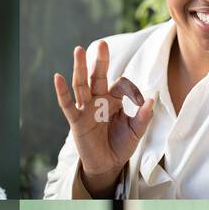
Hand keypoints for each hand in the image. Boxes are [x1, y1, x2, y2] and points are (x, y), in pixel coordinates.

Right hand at [52, 40, 154, 194]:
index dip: (132, 90)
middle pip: (98, 75)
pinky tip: (58, 77)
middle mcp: (98, 100)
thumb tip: (151, 100)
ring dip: (80, 67)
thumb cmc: (121, 145)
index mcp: (114, 99)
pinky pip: (67, 104)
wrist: (108, 165)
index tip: (140, 102)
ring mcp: (86, 109)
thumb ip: (143, 117)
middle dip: (100, 60)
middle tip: (102, 44)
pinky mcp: (76, 120)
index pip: (121, 84)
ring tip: (78, 51)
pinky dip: (62, 92)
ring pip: (81, 84)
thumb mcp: (136, 131)